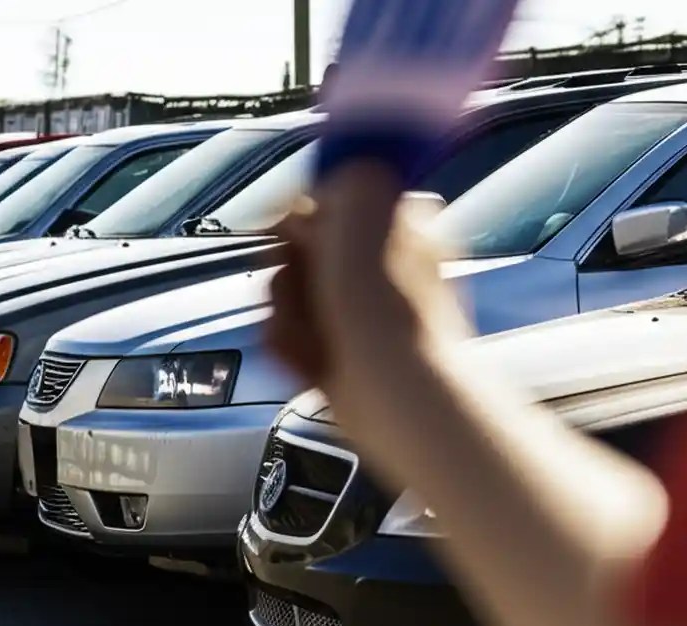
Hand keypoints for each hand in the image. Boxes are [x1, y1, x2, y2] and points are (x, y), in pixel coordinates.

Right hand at [265, 163, 466, 391]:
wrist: (394, 397)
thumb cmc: (387, 315)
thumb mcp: (362, 216)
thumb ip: (346, 177)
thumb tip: (336, 168)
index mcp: (398, 222)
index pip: (333, 196)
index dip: (304, 215)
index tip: (291, 232)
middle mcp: (381, 263)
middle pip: (301, 247)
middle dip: (290, 271)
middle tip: (311, 292)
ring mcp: (359, 308)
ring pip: (290, 293)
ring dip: (288, 315)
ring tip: (314, 336)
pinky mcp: (340, 347)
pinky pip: (292, 333)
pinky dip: (293, 346)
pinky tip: (309, 359)